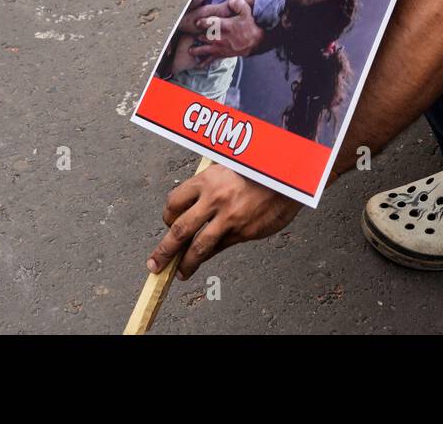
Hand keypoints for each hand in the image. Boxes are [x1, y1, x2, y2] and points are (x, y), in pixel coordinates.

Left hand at [149, 164, 301, 278]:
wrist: (288, 175)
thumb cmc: (258, 170)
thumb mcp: (229, 169)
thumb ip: (211, 188)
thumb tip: (196, 207)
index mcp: (207, 180)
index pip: (174, 203)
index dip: (168, 218)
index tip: (169, 225)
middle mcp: (214, 199)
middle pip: (180, 230)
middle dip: (164, 251)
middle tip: (154, 265)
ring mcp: (229, 218)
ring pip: (199, 247)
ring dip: (185, 263)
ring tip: (179, 273)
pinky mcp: (244, 232)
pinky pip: (222, 247)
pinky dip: (212, 254)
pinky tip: (206, 260)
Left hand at [189, 0, 262, 59]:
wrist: (256, 42)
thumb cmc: (250, 27)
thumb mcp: (246, 12)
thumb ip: (238, 4)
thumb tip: (231, 2)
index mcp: (225, 26)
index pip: (209, 23)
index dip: (202, 22)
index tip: (197, 22)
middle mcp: (220, 38)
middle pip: (204, 37)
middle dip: (197, 36)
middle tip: (192, 35)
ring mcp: (220, 47)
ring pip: (204, 49)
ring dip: (196, 50)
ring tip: (191, 50)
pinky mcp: (222, 54)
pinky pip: (211, 60)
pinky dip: (204, 62)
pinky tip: (199, 64)